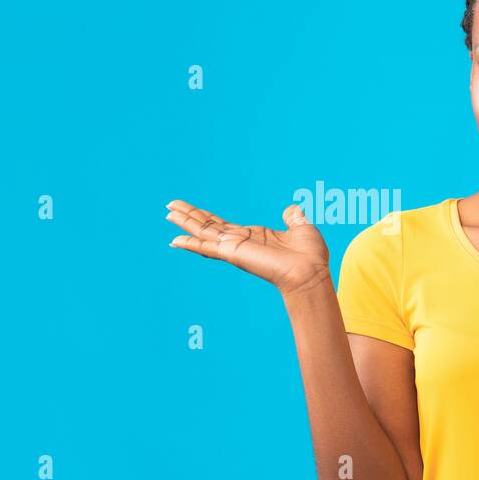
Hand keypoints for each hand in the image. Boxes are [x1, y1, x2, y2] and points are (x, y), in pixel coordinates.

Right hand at [165, 199, 330, 294]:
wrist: (310, 273)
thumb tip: (292, 209)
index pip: (223, 225)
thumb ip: (293, 218)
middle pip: (208, 227)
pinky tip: (175, 241)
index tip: (190, 208)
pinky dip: (191, 244)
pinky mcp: (234, 254)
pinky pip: (208, 248)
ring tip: (168, 213)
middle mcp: (240, 243)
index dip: (205, 216)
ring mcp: (235, 249)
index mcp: (253, 237)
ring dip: (185, 223)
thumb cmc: (309, 257)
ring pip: (204, 234)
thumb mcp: (301, 228)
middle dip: (189, 216)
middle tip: (169, 206)